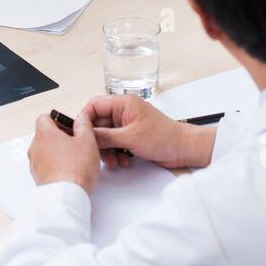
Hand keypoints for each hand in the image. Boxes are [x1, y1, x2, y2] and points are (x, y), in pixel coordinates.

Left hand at [28, 111, 100, 193]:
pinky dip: (55, 165)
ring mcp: (35, 163)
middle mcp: (35, 147)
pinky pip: (46, 165)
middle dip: (60, 137)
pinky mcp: (38, 177)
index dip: (59, 120)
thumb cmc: (76, 169)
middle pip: (45, 135)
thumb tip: (81, 118)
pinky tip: (69, 171)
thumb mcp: (87, 140)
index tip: (71, 127)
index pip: (45, 118)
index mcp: (44, 134)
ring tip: (75, 159)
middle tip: (76, 143)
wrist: (66, 195)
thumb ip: (83, 125)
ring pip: (45, 151)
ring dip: (58, 152)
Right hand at [81, 94, 216, 170]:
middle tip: (97, 153)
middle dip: (98, 141)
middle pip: (98, 124)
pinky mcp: (132, 137)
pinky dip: (116, 154)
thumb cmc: (165, 137)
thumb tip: (87, 136)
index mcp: (123, 104)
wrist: (184, 149)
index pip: (94, 105)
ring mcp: (128, 125)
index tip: (81, 134)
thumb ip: (106, 136)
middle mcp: (124, 112)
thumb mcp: (130, 137)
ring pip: (106, 136)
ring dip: (107, 150)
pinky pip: (115, 144)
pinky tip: (123, 162)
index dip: (85, 119)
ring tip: (114, 162)